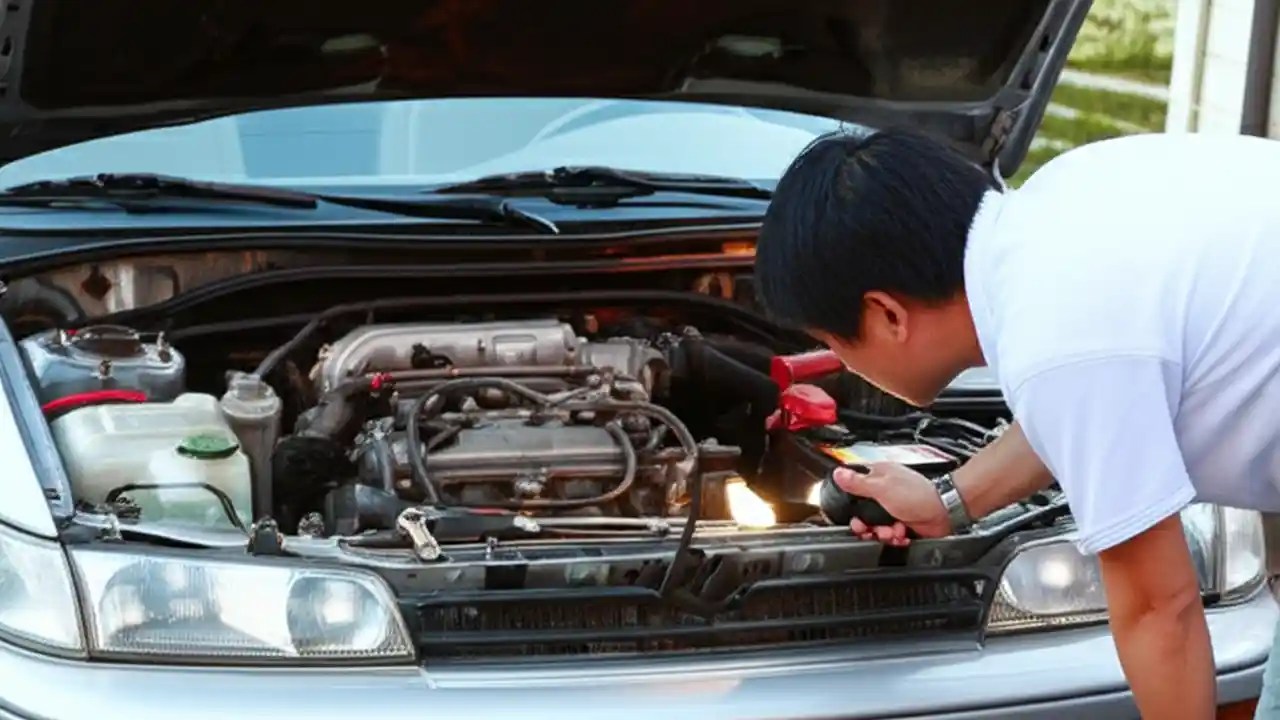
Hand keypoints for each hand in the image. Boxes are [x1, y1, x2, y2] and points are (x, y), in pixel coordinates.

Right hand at [833, 462, 951, 545]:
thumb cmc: (918, 495)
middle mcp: (884, 493)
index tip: (857, 519)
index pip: (853, 492)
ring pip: (876, 528)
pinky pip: (890, 535)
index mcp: (877, 478)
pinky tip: (901, 535)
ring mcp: (893, 509)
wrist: (944, 511)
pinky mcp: (902, 523)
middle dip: (868, 526)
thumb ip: (858, 483)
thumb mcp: (882, 488)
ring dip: (883, 534)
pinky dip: (895, 539)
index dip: (852, 509)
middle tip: (874, 529)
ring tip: (893, 531)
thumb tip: (838, 473)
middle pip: (863, 515)